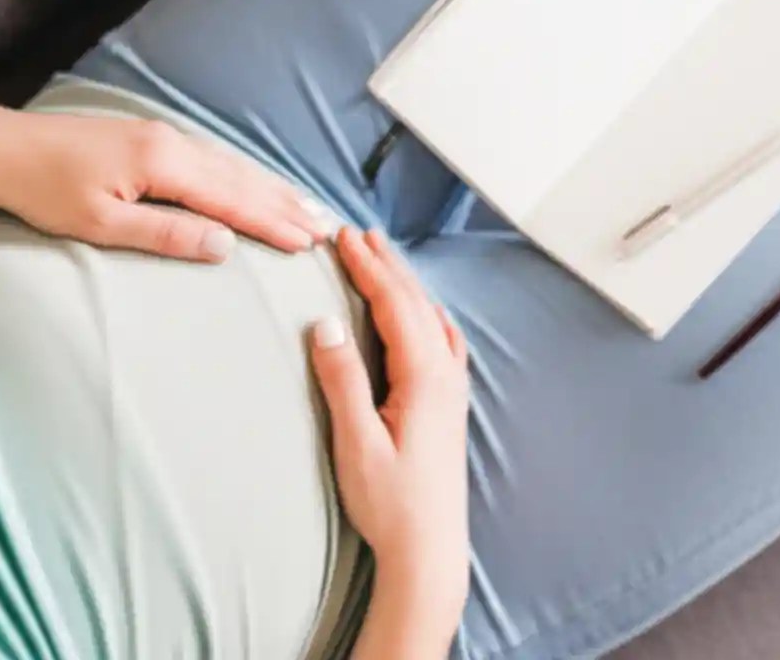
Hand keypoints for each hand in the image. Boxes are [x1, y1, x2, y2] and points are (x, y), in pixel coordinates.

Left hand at [0, 106, 332, 260]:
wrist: (3, 148)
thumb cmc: (46, 191)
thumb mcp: (103, 224)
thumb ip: (167, 234)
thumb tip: (225, 246)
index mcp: (163, 165)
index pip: (233, 201)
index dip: (274, 223)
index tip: (309, 242)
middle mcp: (173, 144)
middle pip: (243, 179)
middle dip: (287, 204)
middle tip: (326, 227)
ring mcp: (165, 136)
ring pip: (234, 166)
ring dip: (273, 188)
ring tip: (308, 206)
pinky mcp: (155, 138)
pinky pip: (216, 158)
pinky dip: (246, 175)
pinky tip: (259, 184)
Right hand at [310, 227, 469, 656]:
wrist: (430, 548)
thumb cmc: (390, 502)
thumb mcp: (355, 443)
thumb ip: (342, 381)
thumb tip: (326, 323)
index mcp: (424, 378)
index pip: (395, 305)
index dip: (367, 268)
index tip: (343, 237)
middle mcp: (446, 376)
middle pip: (417, 304)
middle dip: (386, 265)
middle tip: (358, 232)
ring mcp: (453, 391)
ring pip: (432, 319)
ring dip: (405, 285)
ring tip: (382, 259)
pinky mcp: (450, 406)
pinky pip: (443, 342)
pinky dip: (425, 314)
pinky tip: (421, 315)